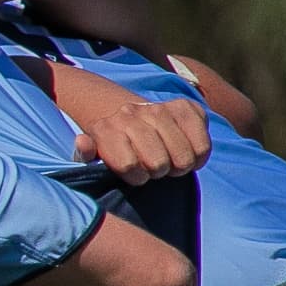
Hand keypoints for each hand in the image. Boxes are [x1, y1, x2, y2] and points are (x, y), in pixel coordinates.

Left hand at [70, 92, 210, 184]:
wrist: (134, 120)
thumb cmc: (115, 149)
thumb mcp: (92, 157)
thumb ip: (85, 155)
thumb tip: (83, 142)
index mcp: (105, 128)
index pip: (127, 165)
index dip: (135, 177)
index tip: (135, 174)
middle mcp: (131, 114)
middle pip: (158, 162)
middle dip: (157, 172)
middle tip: (154, 168)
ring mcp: (159, 108)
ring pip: (182, 157)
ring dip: (179, 167)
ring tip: (170, 161)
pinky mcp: (186, 107)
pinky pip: (203, 146)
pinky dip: (199, 158)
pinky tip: (188, 154)